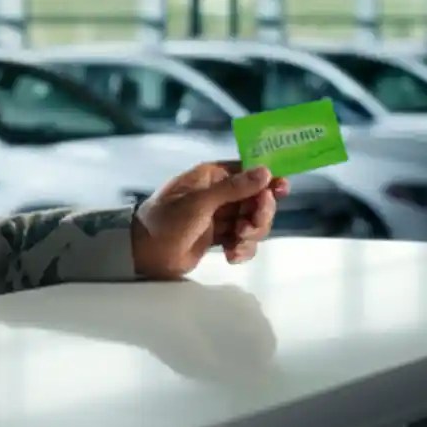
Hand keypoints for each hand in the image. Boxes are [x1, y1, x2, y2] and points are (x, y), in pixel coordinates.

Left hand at [131, 162, 289, 279]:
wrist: (144, 254)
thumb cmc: (166, 221)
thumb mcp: (199, 203)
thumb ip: (233, 189)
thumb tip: (266, 171)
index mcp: (210, 176)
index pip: (248, 170)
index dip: (268, 178)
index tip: (282, 188)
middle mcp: (217, 193)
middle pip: (257, 198)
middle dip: (259, 214)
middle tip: (248, 227)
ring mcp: (219, 216)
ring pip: (253, 221)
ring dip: (252, 234)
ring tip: (236, 244)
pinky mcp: (218, 237)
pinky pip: (243, 240)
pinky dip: (242, 249)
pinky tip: (231, 257)